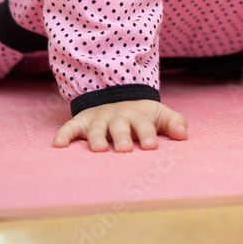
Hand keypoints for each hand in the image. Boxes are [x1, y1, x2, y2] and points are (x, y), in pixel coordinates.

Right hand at [53, 98, 187, 151]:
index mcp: (137, 115)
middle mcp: (116, 117)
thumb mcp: (158, 114)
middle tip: (125, 149)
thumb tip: (183, 135)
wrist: (117, 94)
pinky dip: (64, 134)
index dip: (147, 133)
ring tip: (98, 149)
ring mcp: (98, 119)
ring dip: (96, 137)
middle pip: (119, 126)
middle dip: (122, 137)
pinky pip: (71, 127)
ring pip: (96, 128)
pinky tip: (58, 145)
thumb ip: (173, 122)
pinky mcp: (82, 121)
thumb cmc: (141, 114)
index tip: (152, 146)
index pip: (143, 124)